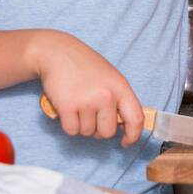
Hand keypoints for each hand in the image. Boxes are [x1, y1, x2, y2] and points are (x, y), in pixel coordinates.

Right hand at [29, 31, 143, 147]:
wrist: (56, 52)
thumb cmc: (83, 65)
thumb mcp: (109, 76)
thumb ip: (118, 99)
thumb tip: (122, 127)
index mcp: (120, 87)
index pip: (136, 119)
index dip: (132, 135)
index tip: (125, 141)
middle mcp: (106, 96)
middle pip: (107, 132)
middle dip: (98, 129)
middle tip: (90, 114)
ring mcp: (86, 102)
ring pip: (88, 132)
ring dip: (81, 125)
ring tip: (77, 104)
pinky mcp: (67, 107)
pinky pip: (72, 130)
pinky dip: (68, 124)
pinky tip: (67, 109)